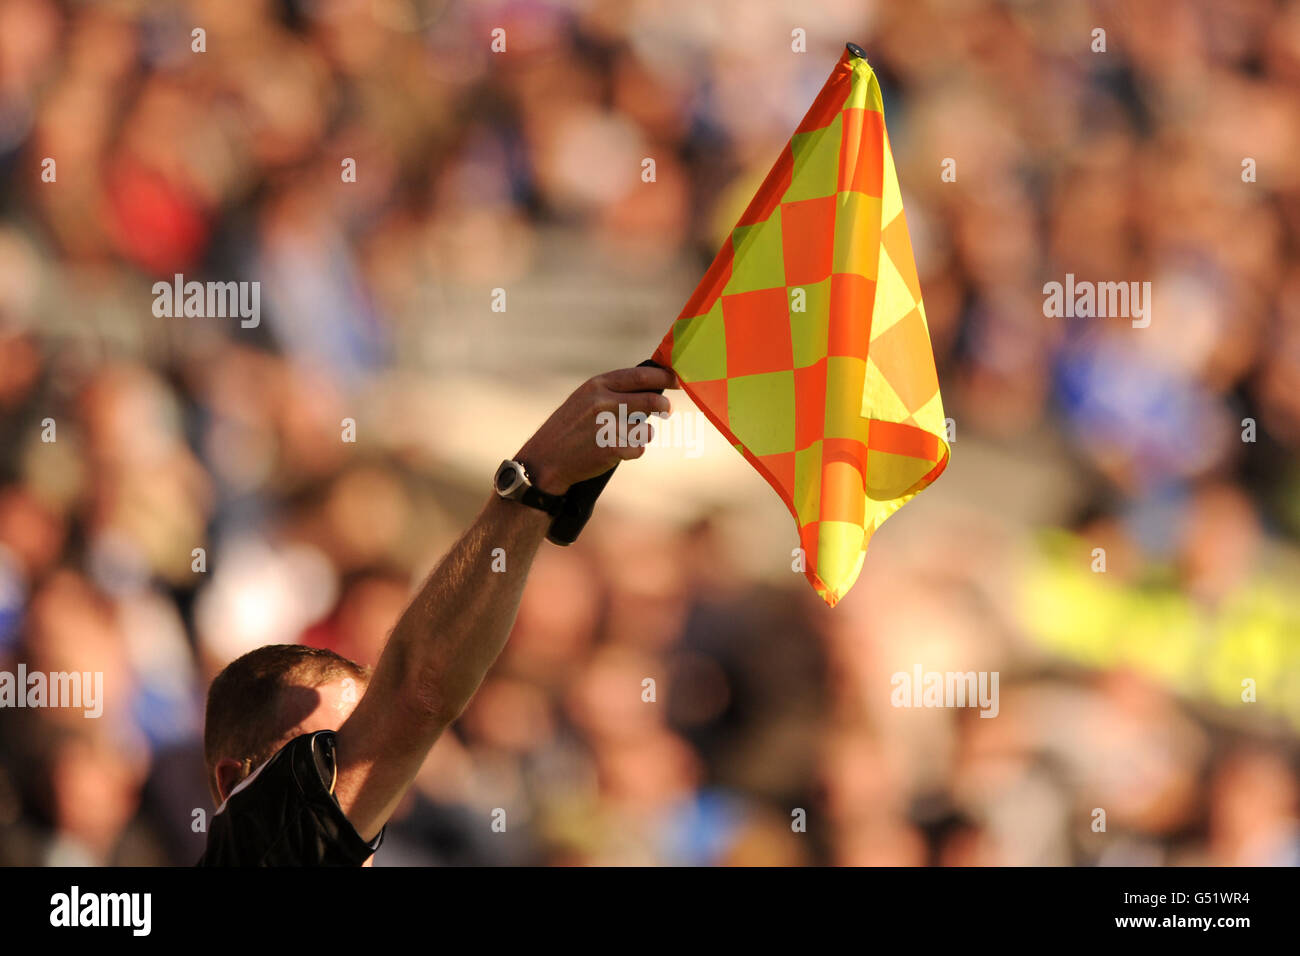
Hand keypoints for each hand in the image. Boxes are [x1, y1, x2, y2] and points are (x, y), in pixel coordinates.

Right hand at [514, 365, 676, 494]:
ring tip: (623, 437)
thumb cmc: (568, 429)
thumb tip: (652, 386)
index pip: (639, 376)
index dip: (663, 376)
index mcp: (596, 385)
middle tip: (668, 409)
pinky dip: (633, 451)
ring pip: (646, 428)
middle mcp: (602, 402)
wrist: (545, 460)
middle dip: (664, 405)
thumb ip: (613, 391)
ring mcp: (607, 426)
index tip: (676, 380)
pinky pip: (639, 449)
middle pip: (651, 401)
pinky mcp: (611, 449)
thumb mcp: (584, 399)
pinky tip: (616, 452)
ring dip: (642, 434)